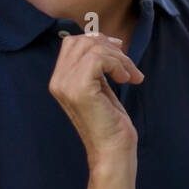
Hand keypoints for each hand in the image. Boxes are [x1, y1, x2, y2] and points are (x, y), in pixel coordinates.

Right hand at [48, 33, 144, 165]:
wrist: (112, 150)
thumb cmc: (110, 121)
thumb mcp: (100, 86)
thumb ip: (96, 65)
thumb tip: (102, 38)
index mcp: (59, 80)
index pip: (72, 42)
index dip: (98, 40)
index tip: (119, 50)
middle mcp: (57, 81)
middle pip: (82, 41)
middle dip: (111, 48)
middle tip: (129, 67)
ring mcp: (65, 85)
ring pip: (93, 48)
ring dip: (120, 58)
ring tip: (131, 76)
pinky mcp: (79, 90)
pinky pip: (99, 59)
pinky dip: (118, 65)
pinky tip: (126, 80)